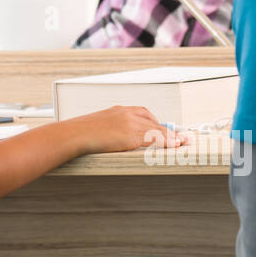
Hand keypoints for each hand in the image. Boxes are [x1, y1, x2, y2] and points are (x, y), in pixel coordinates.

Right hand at [73, 105, 189, 154]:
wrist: (73, 134)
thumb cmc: (80, 133)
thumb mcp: (97, 127)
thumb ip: (110, 130)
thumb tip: (115, 139)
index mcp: (118, 110)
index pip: (143, 113)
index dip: (157, 122)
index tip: (165, 129)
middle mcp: (126, 113)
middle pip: (153, 121)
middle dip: (168, 129)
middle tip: (180, 138)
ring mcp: (129, 122)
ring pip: (157, 129)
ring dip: (172, 137)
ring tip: (182, 143)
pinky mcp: (130, 134)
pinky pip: (154, 137)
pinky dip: (167, 141)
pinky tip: (174, 146)